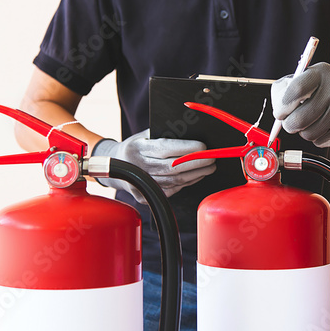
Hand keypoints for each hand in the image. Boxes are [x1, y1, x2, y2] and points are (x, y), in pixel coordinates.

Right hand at [91, 129, 215, 203]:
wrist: (116, 165)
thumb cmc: (138, 146)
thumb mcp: (146, 134)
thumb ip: (166, 134)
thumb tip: (193, 133)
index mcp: (138, 149)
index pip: (165, 149)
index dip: (187, 148)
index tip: (203, 146)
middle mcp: (138, 167)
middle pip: (173, 167)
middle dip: (197, 163)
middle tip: (213, 158)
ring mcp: (141, 184)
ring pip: (175, 181)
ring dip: (196, 174)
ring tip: (210, 167)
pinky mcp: (145, 197)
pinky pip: (172, 190)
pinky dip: (187, 183)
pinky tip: (197, 175)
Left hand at [271, 63, 329, 147]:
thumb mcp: (316, 75)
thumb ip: (295, 88)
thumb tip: (279, 113)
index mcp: (322, 74)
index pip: (296, 90)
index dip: (283, 105)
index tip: (280, 112)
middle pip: (299, 119)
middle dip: (289, 125)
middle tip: (290, 123)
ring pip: (308, 134)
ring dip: (304, 132)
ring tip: (312, 123)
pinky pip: (321, 141)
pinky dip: (317, 138)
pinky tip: (325, 127)